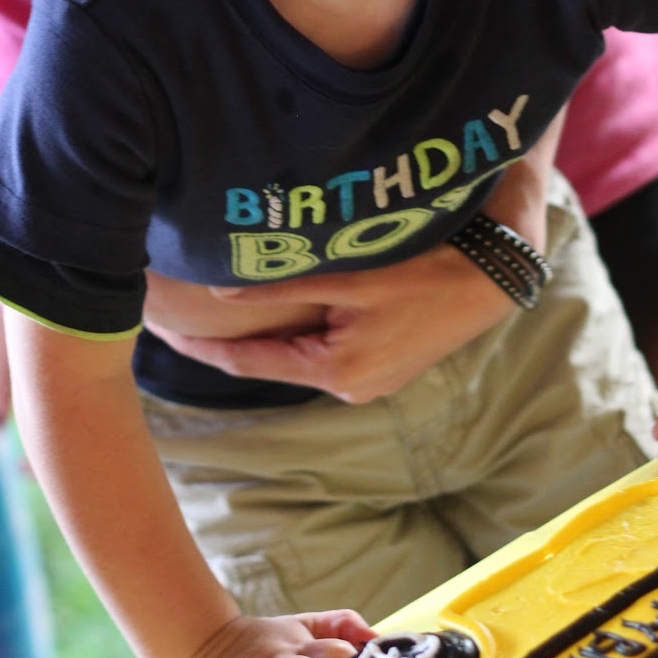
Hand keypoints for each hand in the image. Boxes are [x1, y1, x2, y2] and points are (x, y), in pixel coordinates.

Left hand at [153, 242, 513, 402]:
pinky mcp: (385, 365)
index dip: (200, 347)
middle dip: (225, 341)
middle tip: (174, 317)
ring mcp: (370, 380)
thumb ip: (283, 286)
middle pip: (270, 363)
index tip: (160, 332)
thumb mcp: (349, 275)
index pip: (248, 363)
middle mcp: (350, 387)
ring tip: (215, 313)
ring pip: (298, 355)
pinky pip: (324, 350)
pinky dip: (296, 332)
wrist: (497, 277)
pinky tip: (276, 310)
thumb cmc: (429, 271)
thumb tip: (217, 292)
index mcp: (336, 371)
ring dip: (263, 335)